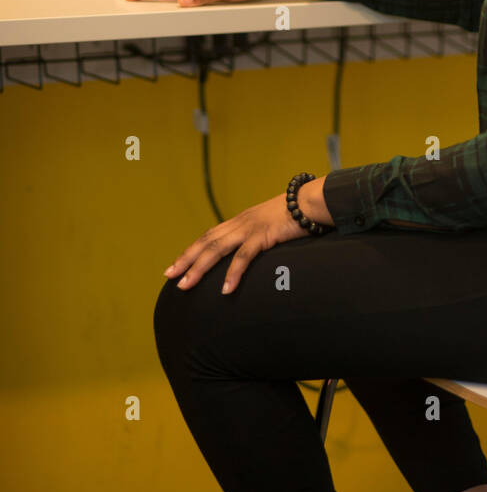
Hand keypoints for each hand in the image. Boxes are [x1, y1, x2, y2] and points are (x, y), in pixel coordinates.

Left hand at [165, 193, 309, 293]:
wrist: (312, 202)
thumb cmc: (295, 216)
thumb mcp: (270, 227)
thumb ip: (258, 239)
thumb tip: (251, 256)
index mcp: (241, 221)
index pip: (209, 236)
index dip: (191, 251)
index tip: (175, 266)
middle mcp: (240, 223)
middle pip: (206, 242)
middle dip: (186, 259)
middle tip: (169, 276)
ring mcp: (250, 228)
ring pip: (217, 248)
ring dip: (199, 267)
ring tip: (185, 285)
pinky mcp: (264, 234)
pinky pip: (244, 256)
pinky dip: (233, 273)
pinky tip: (225, 289)